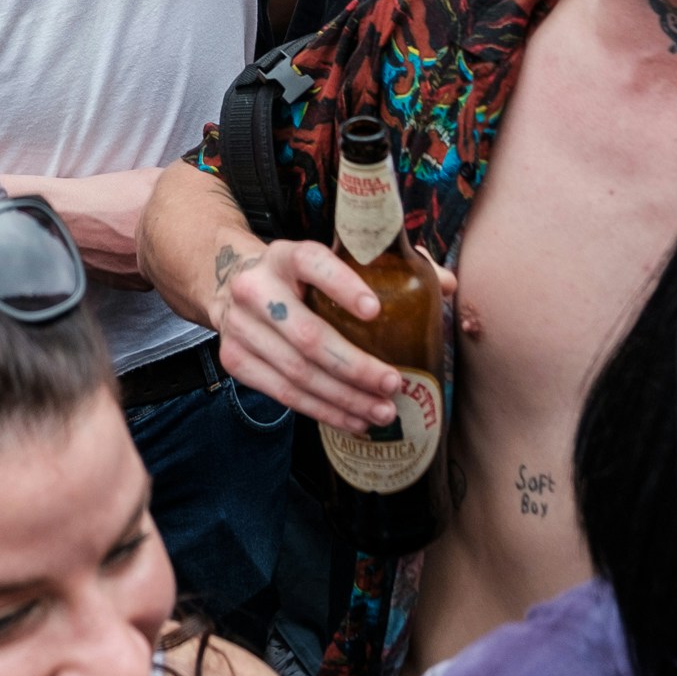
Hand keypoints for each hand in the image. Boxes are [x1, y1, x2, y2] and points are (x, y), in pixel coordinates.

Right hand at [209, 237, 406, 433]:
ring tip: (382, 411)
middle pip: (308, 335)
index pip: (312, 264)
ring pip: (297, 372)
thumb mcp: (329, 259)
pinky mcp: (235, 360)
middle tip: (393, 383)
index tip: (376, 311)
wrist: (230, 285)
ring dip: (344, 399)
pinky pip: (283, 394)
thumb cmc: (298, 277)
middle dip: (355, 366)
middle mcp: (256, 288)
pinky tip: (352, 420)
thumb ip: (385, 266)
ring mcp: (240, 327)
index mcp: (285, 255)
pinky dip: (322, 411)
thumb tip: (446, 284)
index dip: (343, 286)